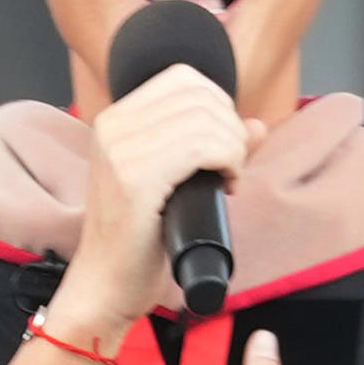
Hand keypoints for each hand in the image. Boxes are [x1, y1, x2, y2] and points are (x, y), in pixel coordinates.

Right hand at [52, 64, 262, 338]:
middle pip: (200, 97)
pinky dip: (229, 162)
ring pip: (207, 121)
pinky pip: (203, 148)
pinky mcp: (135, 181)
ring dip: (234, 149)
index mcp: (114, 120)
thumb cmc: (138, 240)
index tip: (223, 144)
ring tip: (228, 179)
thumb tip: (257, 125)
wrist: (106, 285)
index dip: (219, 105)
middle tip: (231, 166)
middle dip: (231, 128)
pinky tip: (227, 186)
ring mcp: (120, 153)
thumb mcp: (172, 181)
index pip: (183, 78)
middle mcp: (111, 128)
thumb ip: (210, 147)